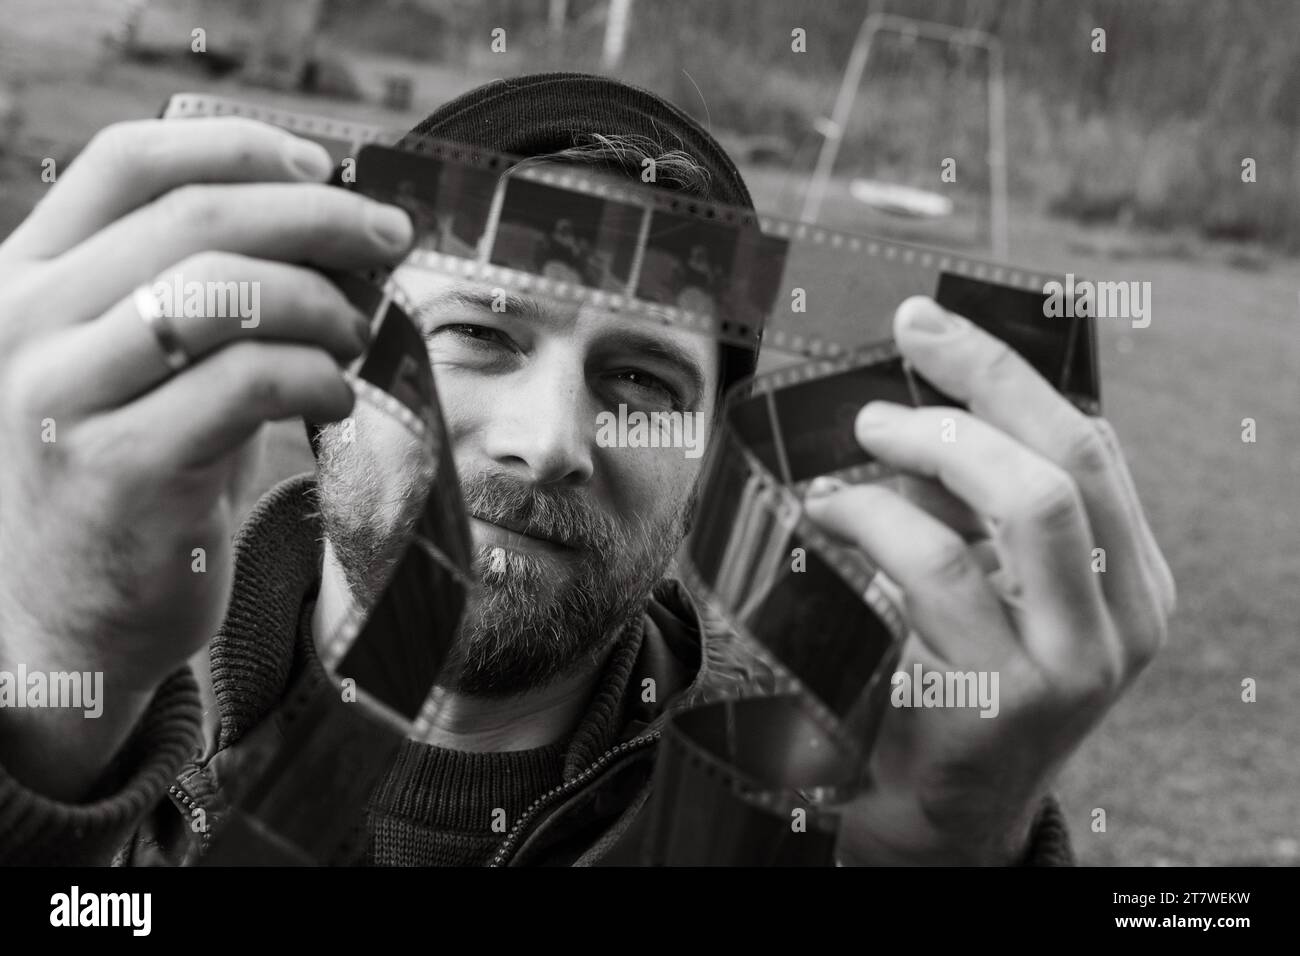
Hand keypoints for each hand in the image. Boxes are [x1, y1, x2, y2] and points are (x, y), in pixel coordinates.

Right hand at [0, 117, 413, 798]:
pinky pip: (249, 383)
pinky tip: (337, 398)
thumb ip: (201, 293)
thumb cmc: (127, 478)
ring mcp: (62, 396)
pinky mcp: (120, 468)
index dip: (238, 146)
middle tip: (389, 239)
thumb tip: (338, 232)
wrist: (65, 622)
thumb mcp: (140, 367)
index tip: (324, 164)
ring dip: (321, 302)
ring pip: (224, 293)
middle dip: (317, 217)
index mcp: (26, 276)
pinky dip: (317, 377)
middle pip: (195, 218)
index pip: (126, 161)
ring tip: (359, 333)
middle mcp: (25, 324)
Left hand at [804, 296, 1175, 864]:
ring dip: (909, 466)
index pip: (1089, 442)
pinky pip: (930, 576)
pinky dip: (869, 526)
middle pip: (1061, 464)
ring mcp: (1065, 669)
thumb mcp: (1002, 590)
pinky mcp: (996, 704)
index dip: (1003, 371)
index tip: (928, 325)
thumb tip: (919, 402)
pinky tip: (827, 522)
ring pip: (1006, 512)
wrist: (936, 813)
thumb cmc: (958, 682)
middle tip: (876, 403)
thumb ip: (986, 510)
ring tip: (847, 467)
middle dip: (964, 398)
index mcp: (1130, 579)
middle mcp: (1119, 623)